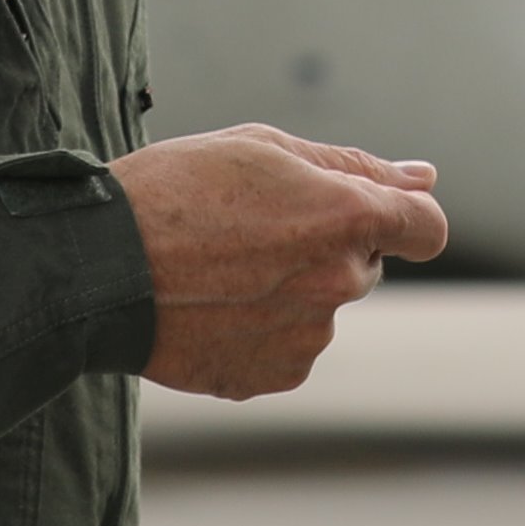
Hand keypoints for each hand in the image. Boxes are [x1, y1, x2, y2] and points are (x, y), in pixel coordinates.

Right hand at [111, 125, 446, 397]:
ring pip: (321, 309)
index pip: (427, 227)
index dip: (403, 217)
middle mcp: (338, 282)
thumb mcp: (264, 149)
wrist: (97, 268)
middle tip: (252, 229)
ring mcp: (307, 336)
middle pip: (362, 265)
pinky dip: (261, 332)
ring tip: (219, 269)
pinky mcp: (272, 376)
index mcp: (346, 217)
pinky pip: (287, 349)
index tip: (370, 216)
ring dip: (290, 291)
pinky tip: (212, 308)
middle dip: (327, 247)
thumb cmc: (176, 190)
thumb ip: (356, 167)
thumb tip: (424, 177)